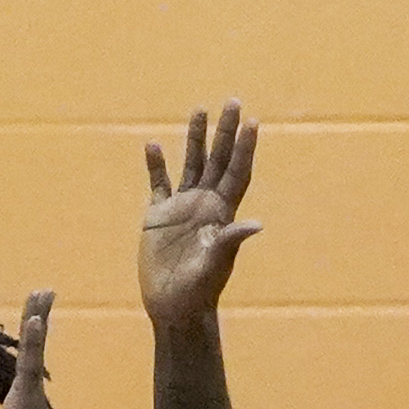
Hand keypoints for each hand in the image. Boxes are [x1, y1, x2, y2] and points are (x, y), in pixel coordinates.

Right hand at [140, 101, 261, 327]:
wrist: (174, 306)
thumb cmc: (200, 290)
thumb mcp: (216, 264)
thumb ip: (231, 242)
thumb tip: (255, 224)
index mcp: (223, 213)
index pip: (237, 172)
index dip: (244, 148)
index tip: (252, 123)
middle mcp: (205, 204)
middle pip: (218, 160)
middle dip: (225, 132)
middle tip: (233, 102)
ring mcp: (182, 208)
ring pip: (191, 165)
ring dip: (195, 139)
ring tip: (199, 111)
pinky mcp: (158, 217)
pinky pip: (158, 184)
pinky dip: (156, 166)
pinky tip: (153, 146)